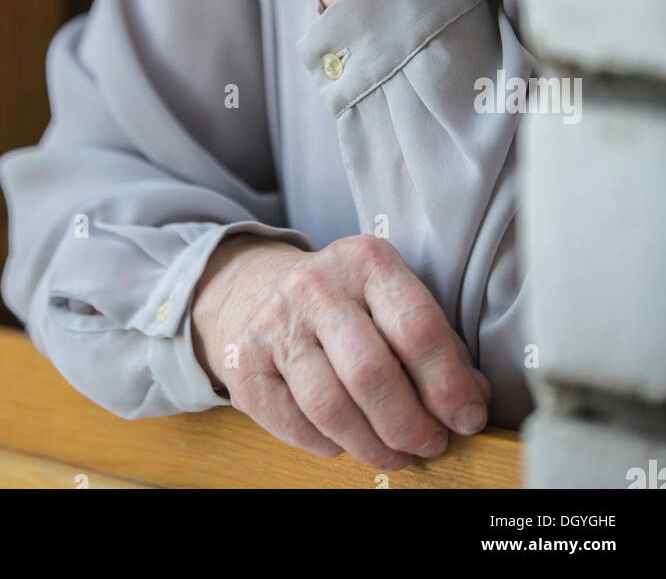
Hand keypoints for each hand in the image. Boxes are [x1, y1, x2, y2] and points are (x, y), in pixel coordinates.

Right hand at [190, 232, 491, 470]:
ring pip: (330, 407)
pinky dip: (328, 445)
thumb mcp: (392, 301)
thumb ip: (436, 346)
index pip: (417, 327)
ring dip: (373, 445)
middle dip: (410, 424)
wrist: (258, 290)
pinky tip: (345, 440)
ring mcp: (273, 321)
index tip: (467, 418)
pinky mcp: (243, 361)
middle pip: (371, 373)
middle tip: (430, 443)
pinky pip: (294, 424)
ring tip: (395, 454)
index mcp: (365, 260)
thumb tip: (471, 403)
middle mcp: (315, 284)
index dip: (449, 385)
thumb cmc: (347, 305)